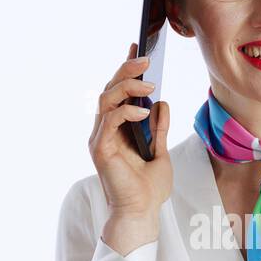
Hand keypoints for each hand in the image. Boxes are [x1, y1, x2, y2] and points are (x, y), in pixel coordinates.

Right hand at [90, 42, 172, 224]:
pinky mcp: (100, 149)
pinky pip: (110, 120)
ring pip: (107, 99)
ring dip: (127, 86)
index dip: (127, 69)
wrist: (142, 213)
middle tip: (146, 58)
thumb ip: (159, 128)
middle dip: (127, 70)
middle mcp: (104, 130)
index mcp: (117, 129)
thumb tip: (160, 102)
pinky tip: (144, 111)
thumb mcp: (160, 151)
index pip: (118, 92)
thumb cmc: (149, 189)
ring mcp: (100, 139)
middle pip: (110, 89)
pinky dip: (126, 111)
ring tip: (149, 81)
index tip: (139, 47)